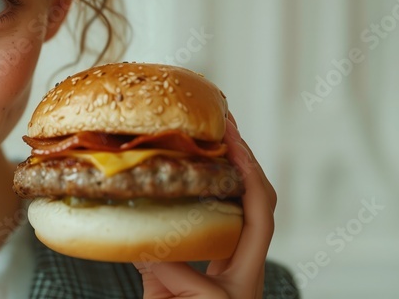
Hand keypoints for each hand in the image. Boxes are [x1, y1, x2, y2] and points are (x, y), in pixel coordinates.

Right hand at [133, 112, 276, 298]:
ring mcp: (203, 265)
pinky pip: (167, 232)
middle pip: (243, 198)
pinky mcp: (170, 274)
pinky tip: (139, 188)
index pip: (259, 209)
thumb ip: (178, 277)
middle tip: (214, 123)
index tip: (232, 139)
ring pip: (209, 210)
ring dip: (199, 174)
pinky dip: (159, 205)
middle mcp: (229, 262)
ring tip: (181, 141)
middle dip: (232, 158)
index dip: (249, 171)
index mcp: (245, 270)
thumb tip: (148, 244)